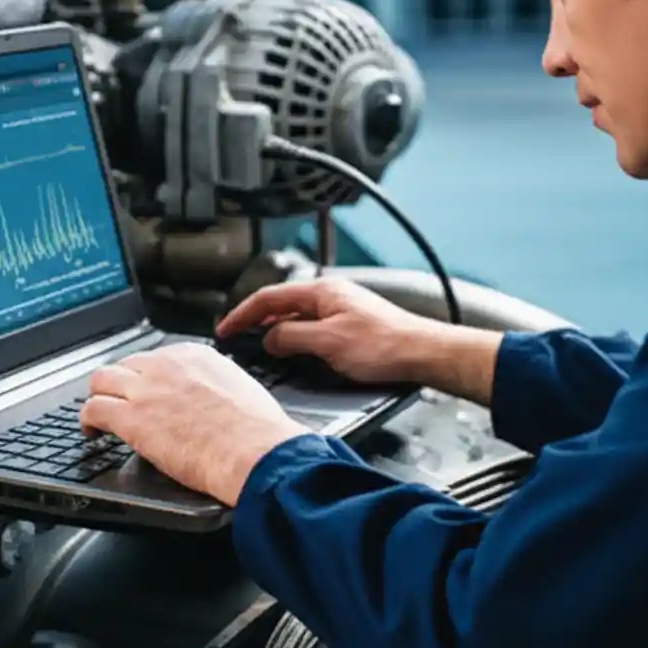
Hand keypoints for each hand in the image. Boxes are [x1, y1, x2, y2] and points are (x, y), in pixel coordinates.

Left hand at [80, 343, 308, 505]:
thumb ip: (218, 384)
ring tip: (100, 415)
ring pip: (101, 380)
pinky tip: (92, 433)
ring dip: (99, 397)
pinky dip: (87, 420)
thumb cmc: (257, 431)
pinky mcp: (130, 418)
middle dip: (121, 384)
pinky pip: (92, 409)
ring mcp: (145, 389)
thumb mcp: (241, 389)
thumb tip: (214, 397)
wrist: (253, 451)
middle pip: (126, 365)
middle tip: (122, 403)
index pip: (157, 356)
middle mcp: (166, 365)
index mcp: (195, 356)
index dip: (148, 376)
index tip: (149, 391)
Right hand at [218, 277, 441, 383]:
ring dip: (277, 332)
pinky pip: (313, 330)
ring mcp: (342, 312)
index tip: (225, 328)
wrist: (422, 354)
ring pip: (298, 319)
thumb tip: (269, 338)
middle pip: (282, 306)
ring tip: (260, 348)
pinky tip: (295, 354)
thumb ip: (292, 338)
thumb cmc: (385, 345)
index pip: (270, 298)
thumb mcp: (327, 342)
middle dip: (256, 321)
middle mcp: (331, 297)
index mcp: (322, 292)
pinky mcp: (351, 329)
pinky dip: (296, 340)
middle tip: (237, 337)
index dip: (242, 314)